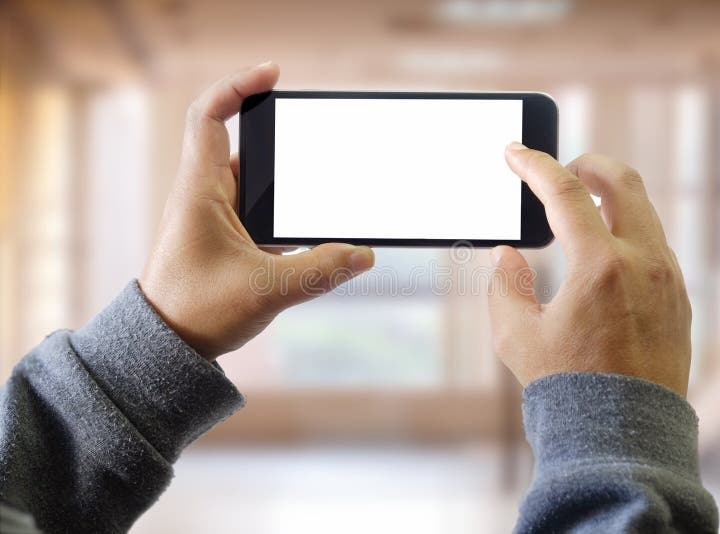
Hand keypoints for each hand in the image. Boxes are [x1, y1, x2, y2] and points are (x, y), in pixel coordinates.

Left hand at [140, 62, 374, 359]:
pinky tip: (313, 236)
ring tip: (325, 198)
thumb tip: (364, 254)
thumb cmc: (196, 312)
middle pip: (249, 151)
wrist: (166, 347)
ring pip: (260, 187)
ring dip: (290, 190)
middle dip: (287, 149)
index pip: (211, 117)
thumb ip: (321, 270)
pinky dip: (287, 217)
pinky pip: (262, 215)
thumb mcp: (267, 289)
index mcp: (201, 191)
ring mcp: (217, 218)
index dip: (239, 86)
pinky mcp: (228, 240)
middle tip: (323, 148)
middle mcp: (207, 196)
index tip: (274, 76)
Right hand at [489, 143, 690, 395]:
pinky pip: (653, 245)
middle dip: (588, 163)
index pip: (565, 193)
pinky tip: (603, 251)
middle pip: (623, 182)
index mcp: (600, 266)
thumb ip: (505, 284)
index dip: (535, 165)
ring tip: (580, 208)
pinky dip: (626, 231)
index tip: (515, 152)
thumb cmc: (567, 387)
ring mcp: (667, 279)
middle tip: (562, 168)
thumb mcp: (516, 335)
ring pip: (643, 212)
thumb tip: (508, 256)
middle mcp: (643, 263)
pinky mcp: (678, 298)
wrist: (623, 434)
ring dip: (610, 199)